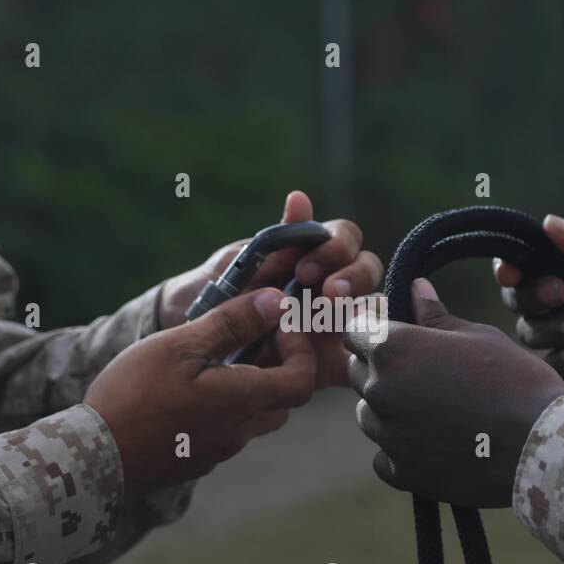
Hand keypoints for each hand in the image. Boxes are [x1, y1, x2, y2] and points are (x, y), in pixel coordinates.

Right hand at [84, 288, 315, 497]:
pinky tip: (186, 394)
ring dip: (247, 389)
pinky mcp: (194, 463)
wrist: (94, 460)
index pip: (303, 378)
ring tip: (211, 363)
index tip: (273, 324)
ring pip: (252, 418)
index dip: (299, 348)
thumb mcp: (181, 346)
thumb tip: (276, 302)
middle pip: (283, 400)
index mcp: (243, 400)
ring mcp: (217, 452)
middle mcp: (239, 431)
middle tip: (247, 340)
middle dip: (277, 367)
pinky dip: (221, 410)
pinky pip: (223, 434)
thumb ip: (232, 323)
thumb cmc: (135, 397)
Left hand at [159, 190, 383, 388]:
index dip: (335, 248)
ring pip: (373, 309)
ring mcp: (334, 324)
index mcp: (309, 256)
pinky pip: (360, 357)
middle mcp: (328, 286)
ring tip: (336, 323)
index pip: (344, 238)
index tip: (304, 269)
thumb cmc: (214, 295)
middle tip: (326, 294)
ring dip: (364, 311)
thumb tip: (300, 200)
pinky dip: (364, 354)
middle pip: (367, 270)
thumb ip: (274, 240)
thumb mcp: (236, 266)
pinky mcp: (331, 363)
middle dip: (353, 277)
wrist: (190, 345)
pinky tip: (352, 354)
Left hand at [345, 279, 563, 507]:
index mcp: (392, 348)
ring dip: (390, 409)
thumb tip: (414, 289)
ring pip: (369, 415)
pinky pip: (384, 456)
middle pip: (356, 372)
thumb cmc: (513, 379)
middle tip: (423, 372)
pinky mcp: (401, 472)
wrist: (539, 444)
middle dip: (380, 367)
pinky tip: (434, 443)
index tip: (395, 333)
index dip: (373, 329)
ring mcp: (387, 435)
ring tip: (434, 409)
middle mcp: (378, 391)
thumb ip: (434, 315)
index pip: (354, 331)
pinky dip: (401, 450)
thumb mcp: (476, 336)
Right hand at [494, 216, 563, 384]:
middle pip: (526, 298)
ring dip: (547, 330)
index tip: (512, 273)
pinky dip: (559, 361)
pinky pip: (563, 365)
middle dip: (531, 298)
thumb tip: (547, 223)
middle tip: (562, 296)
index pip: (533, 259)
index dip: (514, 266)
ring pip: (537, 333)